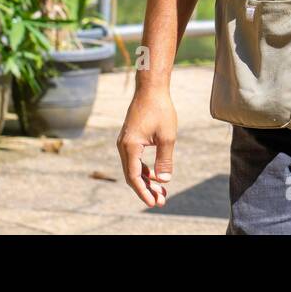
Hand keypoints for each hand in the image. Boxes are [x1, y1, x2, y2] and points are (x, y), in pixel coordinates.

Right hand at [117, 87, 177, 207]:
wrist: (151, 89)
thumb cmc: (160, 110)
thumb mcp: (167, 136)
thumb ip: (165, 159)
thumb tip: (164, 180)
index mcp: (130, 146)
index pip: (134, 176)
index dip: (144, 191)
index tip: (154, 202)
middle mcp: (123, 146)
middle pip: (132, 175)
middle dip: (146, 189)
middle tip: (160, 200)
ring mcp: (125, 142)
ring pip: (133, 168)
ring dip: (146, 180)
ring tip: (160, 191)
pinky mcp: (129, 138)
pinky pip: (134, 159)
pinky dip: (144, 169)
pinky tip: (155, 175)